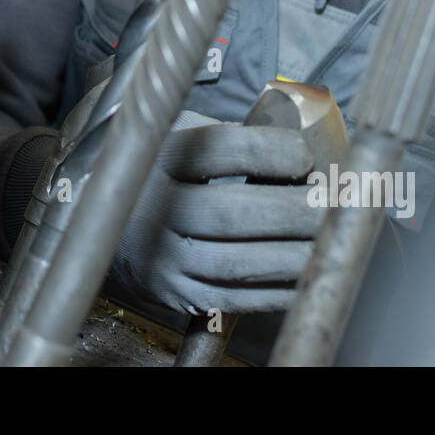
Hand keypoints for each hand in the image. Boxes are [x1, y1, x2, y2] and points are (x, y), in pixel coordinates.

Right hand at [109, 113, 322, 314]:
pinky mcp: (172, 292)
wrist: (103, 222)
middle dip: (292, 211)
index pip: (218, 150)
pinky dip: (276, 289)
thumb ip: (224, 136)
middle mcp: (152, 208)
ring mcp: (160, 257)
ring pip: (236, 264)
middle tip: (331, 203)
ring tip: (327, 239)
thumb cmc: (157, 172)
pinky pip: (233, 298)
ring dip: (294, 255)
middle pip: (230, 213)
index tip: (303, 155)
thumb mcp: (176, 135)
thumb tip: (297, 148)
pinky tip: (303, 272)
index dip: (268, 151)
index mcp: (157, 158)